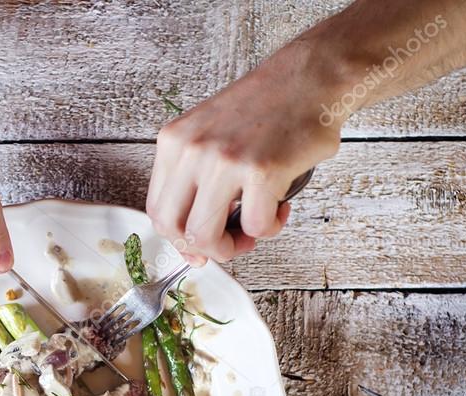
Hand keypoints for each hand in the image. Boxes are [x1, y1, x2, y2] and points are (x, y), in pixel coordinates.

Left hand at [146, 43, 342, 265]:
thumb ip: (194, 180)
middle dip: (204, 249)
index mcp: (174, 142)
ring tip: (257, 225)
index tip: (199, 248)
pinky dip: (271, 227)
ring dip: (236, 244)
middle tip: (230, 241)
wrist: (308, 78)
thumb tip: (192, 241)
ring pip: (207, 236)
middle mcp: (192, 150)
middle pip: (174, 229)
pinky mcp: (261, 170)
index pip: (157, 210)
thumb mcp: (208, 134)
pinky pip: (256, 226)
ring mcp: (224, 161)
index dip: (178, 239)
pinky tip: (280, 206)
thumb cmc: (264, 109)